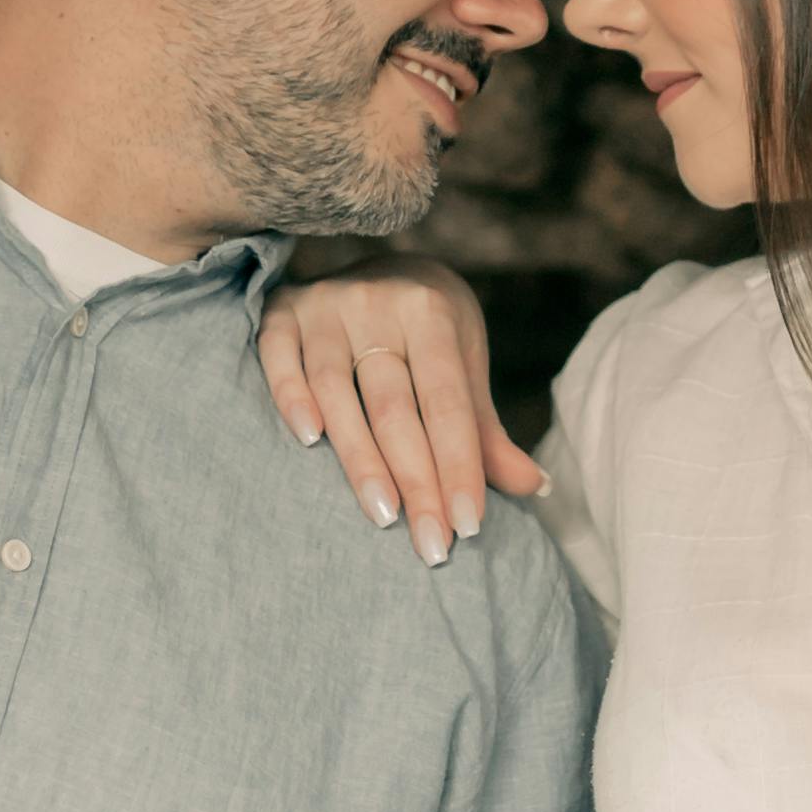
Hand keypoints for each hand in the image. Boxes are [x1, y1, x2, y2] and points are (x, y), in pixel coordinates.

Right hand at [258, 252, 534, 562]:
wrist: (377, 266)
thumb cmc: (427, 331)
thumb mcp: (463, 365)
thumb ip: (484, 430)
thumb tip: (533, 488)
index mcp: (432, 312)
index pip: (448, 403)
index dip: (459, 465)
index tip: (467, 526)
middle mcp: (378, 303)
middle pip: (395, 406)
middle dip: (417, 481)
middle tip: (431, 544)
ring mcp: (326, 305)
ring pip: (337, 390)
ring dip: (360, 457)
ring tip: (384, 515)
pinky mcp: (282, 312)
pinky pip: (279, 356)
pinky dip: (291, 396)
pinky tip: (307, 440)